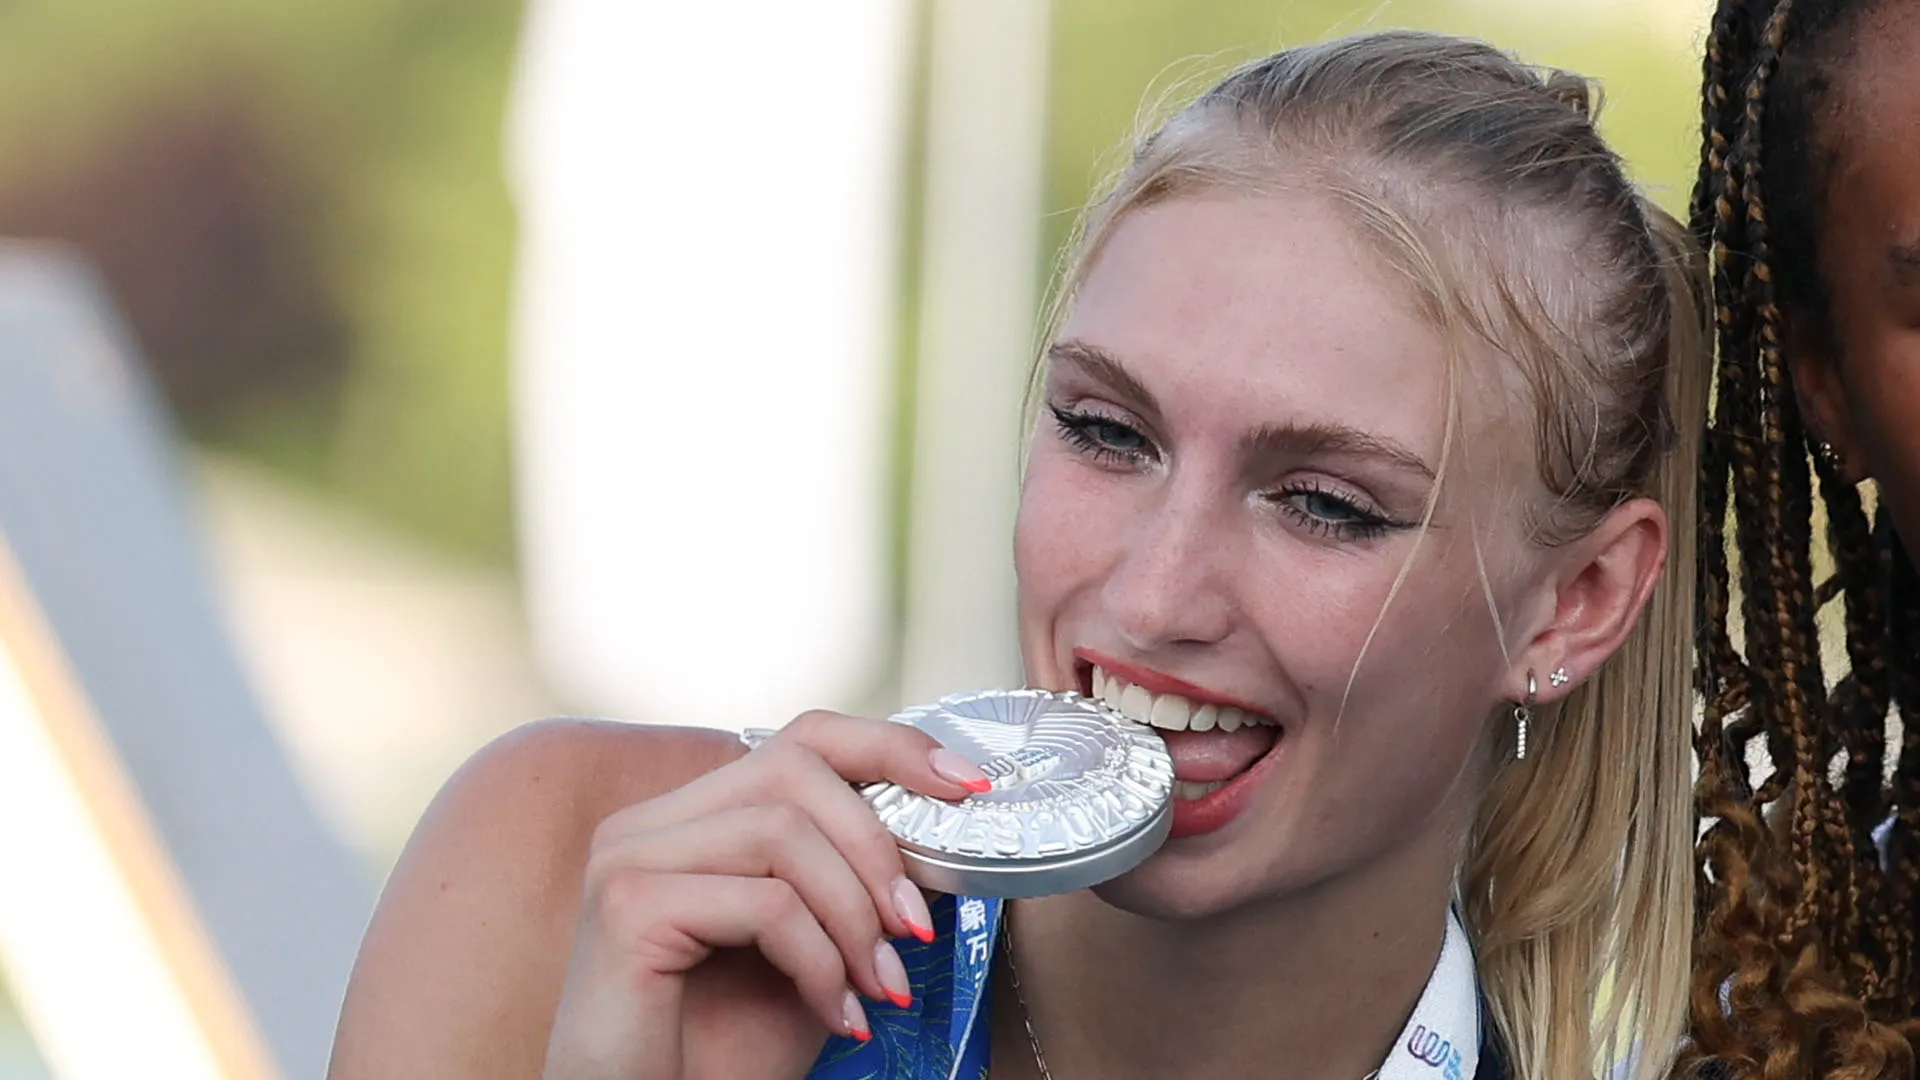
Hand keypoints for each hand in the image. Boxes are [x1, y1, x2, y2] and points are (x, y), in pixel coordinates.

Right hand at [541, 709, 992, 1079]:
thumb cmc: (727, 1053)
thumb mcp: (818, 952)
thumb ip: (858, 883)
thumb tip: (947, 827)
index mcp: (692, 819)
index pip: (801, 739)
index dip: (891, 747)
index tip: (968, 787)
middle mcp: (650, 822)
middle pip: (794, 768)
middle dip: (876, 847)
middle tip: (915, 930)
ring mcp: (629, 856)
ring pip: (781, 832)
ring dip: (855, 915)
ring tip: (881, 987)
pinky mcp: (627, 906)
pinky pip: (764, 904)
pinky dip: (820, 962)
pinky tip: (837, 1018)